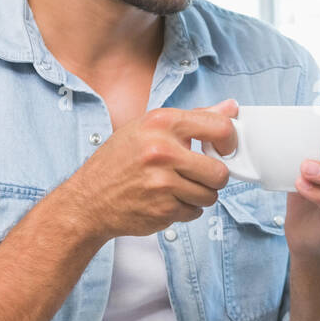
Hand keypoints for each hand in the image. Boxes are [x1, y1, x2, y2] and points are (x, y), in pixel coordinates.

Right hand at [58, 99, 238, 242]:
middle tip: (197, 175)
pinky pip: (194, 212)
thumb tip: (231, 108)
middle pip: (219, 172)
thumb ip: (193, 118)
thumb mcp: (149, 127)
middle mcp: (162, 151)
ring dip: (198, 195)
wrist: (88, 200)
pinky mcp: (162, 209)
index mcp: (160, 123)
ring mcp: (162, 183)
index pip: (220, 129)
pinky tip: (164, 200)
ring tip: (176, 187)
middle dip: (212, 177)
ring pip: (210, 195)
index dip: (229, 142)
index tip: (224, 149)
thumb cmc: (119, 161)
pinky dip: (184, 209)